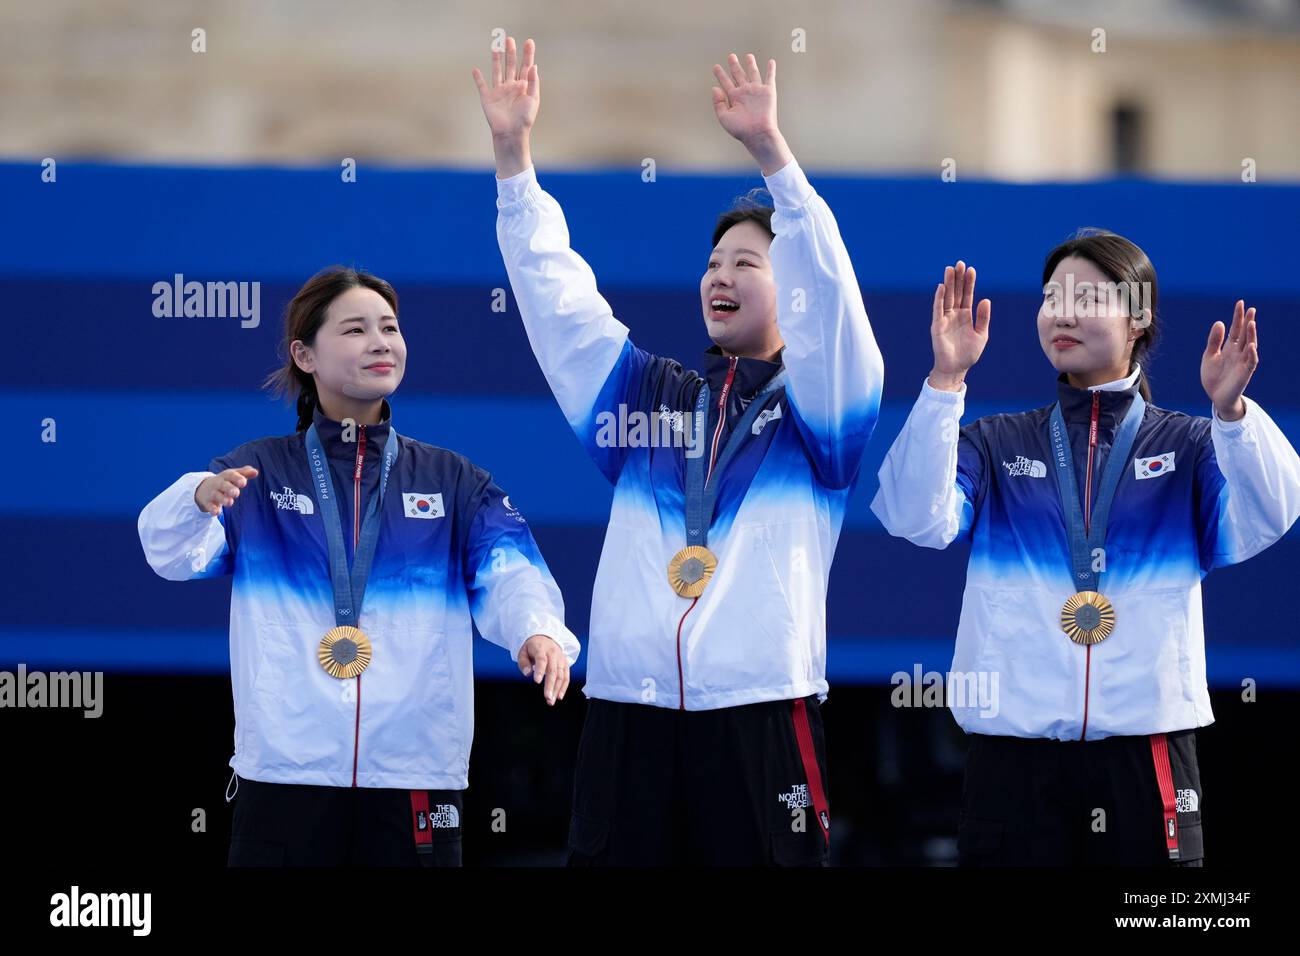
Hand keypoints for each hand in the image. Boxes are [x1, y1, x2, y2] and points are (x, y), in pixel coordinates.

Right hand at [195, 466, 257, 515]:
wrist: (204, 488)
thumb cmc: (225, 481)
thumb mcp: (233, 475)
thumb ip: (245, 473)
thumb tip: (256, 472)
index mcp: (226, 476)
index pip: (231, 475)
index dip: (237, 478)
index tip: (244, 482)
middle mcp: (219, 484)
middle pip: (223, 485)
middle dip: (229, 489)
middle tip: (236, 493)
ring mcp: (213, 493)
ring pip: (217, 496)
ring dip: (223, 499)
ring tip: (230, 502)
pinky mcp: (208, 503)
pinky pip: (210, 506)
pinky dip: (213, 509)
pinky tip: (217, 513)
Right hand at [472, 35, 537, 177]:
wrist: (511, 133)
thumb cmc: (524, 119)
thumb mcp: (533, 99)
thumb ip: (532, 82)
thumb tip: (533, 66)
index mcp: (523, 87)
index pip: (526, 67)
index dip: (528, 54)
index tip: (529, 42)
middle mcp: (511, 87)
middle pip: (511, 65)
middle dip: (510, 52)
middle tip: (509, 39)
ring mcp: (499, 92)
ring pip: (497, 71)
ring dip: (495, 59)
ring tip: (495, 46)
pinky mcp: (488, 98)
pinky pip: (481, 86)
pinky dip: (478, 78)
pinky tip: (475, 70)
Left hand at [516, 634, 569, 705]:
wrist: (545, 638)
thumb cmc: (532, 647)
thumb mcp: (523, 651)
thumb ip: (523, 663)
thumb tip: (527, 673)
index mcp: (541, 649)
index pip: (542, 660)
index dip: (540, 670)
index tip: (537, 681)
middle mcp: (553, 653)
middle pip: (553, 670)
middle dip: (550, 685)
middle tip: (547, 697)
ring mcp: (560, 659)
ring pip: (561, 675)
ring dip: (557, 689)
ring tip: (551, 700)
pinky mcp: (565, 664)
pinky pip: (566, 676)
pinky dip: (563, 687)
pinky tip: (559, 696)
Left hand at [711, 53, 791, 175]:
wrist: (757, 133)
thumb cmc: (741, 129)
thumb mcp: (724, 117)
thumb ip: (718, 103)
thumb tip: (714, 88)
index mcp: (734, 98)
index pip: (726, 82)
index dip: (720, 74)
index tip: (716, 67)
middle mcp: (745, 93)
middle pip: (738, 75)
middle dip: (734, 65)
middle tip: (730, 56)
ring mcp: (756, 91)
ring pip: (753, 73)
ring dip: (751, 64)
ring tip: (748, 56)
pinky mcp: (768, 92)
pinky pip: (770, 78)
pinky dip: (771, 69)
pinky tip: (771, 62)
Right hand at [928, 261, 990, 391]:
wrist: (956, 369)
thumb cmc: (969, 354)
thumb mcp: (981, 334)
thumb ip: (983, 317)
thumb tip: (986, 299)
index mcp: (965, 315)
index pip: (967, 295)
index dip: (969, 282)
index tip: (971, 269)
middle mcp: (954, 314)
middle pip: (956, 292)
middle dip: (958, 278)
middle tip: (960, 263)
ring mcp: (945, 319)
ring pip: (947, 297)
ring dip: (948, 283)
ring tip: (950, 269)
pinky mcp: (937, 326)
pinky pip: (938, 310)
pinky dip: (939, 298)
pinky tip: (941, 287)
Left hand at [1202, 299, 1257, 421]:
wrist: (1215, 397)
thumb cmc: (1214, 377)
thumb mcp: (1209, 356)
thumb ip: (1214, 340)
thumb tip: (1219, 322)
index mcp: (1230, 347)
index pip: (1236, 329)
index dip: (1238, 316)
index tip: (1240, 303)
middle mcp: (1239, 352)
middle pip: (1245, 334)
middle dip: (1248, 322)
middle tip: (1251, 308)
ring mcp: (1243, 362)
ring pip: (1250, 346)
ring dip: (1252, 335)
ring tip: (1251, 323)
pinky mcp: (1244, 373)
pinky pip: (1251, 363)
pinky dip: (1252, 354)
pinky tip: (1252, 346)